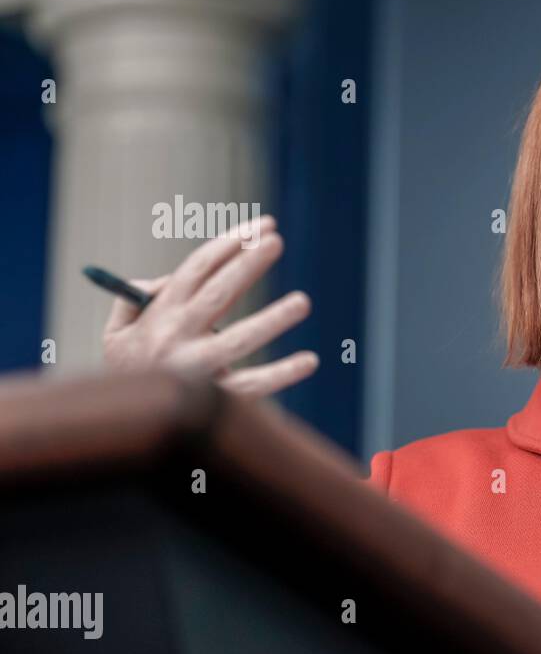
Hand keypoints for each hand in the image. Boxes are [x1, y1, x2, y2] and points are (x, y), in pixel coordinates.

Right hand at [102, 215, 318, 397]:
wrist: (121, 427)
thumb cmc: (129, 373)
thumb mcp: (117, 333)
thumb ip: (135, 298)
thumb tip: (171, 277)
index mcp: (158, 315)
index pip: (197, 269)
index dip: (231, 244)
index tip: (263, 226)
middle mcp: (175, 338)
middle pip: (217, 294)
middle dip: (247, 264)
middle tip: (277, 241)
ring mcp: (193, 370)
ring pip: (236, 341)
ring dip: (271, 320)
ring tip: (303, 302)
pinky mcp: (211, 400)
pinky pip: (251, 387)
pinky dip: (281, 375)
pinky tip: (310, 361)